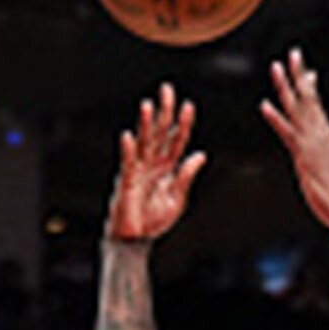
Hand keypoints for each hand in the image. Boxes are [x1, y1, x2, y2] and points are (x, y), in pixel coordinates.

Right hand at [107, 83, 207, 241]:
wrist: (136, 239)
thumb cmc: (154, 220)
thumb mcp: (177, 199)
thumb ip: (186, 176)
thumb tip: (201, 155)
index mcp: (166, 168)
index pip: (176, 140)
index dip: (182, 124)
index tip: (188, 105)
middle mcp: (152, 164)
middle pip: (159, 133)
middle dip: (163, 112)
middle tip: (166, 90)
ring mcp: (138, 171)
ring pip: (143, 143)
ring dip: (145, 124)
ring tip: (148, 106)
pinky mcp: (126, 182)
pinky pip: (127, 163)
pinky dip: (128, 150)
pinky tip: (128, 136)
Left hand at [260, 49, 328, 232]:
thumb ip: (325, 156)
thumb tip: (325, 150)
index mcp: (327, 138)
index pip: (317, 106)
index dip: (310, 86)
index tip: (307, 69)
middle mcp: (321, 136)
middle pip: (308, 99)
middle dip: (300, 75)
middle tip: (293, 53)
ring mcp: (312, 144)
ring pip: (298, 108)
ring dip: (287, 86)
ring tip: (277, 66)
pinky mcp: (304, 156)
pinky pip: (288, 133)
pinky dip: (275, 118)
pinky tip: (264, 105)